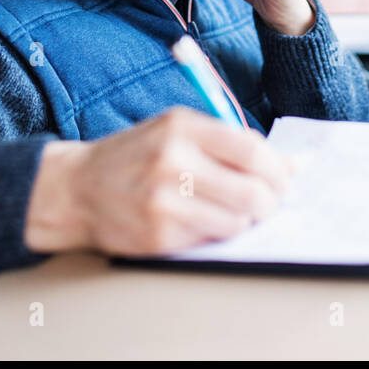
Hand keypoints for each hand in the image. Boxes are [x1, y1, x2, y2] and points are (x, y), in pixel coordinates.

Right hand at [24, 107, 293, 255]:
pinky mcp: (158, 236)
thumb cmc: (136, 156)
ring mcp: (164, 202)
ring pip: (237, 222)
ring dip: (243, 221)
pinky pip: (210, 240)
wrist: (77, 189)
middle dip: (269, 202)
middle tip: (266, 202)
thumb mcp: (177, 131)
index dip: (277, 170)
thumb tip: (291, 165)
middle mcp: (172, 162)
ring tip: (227, 210)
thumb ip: (231, 142)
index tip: (283, 178)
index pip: (251, 151)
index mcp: (181, 127)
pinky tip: (198, 220)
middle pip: (252, 192)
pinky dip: (215, 233)